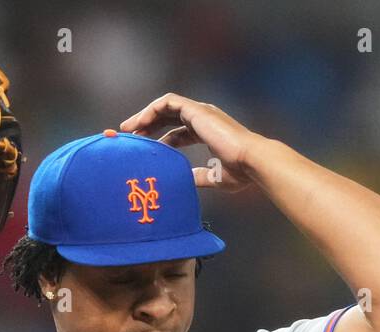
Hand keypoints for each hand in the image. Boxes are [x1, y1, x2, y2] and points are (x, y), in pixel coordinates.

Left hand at [121, 93, 263, 192]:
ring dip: (145, 115)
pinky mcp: (196, 109)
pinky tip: (140, 124)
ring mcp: (200, 111)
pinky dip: (152, 110)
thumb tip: (187, 180)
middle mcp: (203, 118)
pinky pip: (167, 103)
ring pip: (165, 107)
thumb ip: (200, 176)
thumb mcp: (215, 176)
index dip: (159, 139)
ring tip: (128, 128)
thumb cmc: (240, 171)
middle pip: (168, 117)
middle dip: (147, 125)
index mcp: (208, 132)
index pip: (178, 132)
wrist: (251, 162)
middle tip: (129, 136)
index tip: (144, 149)